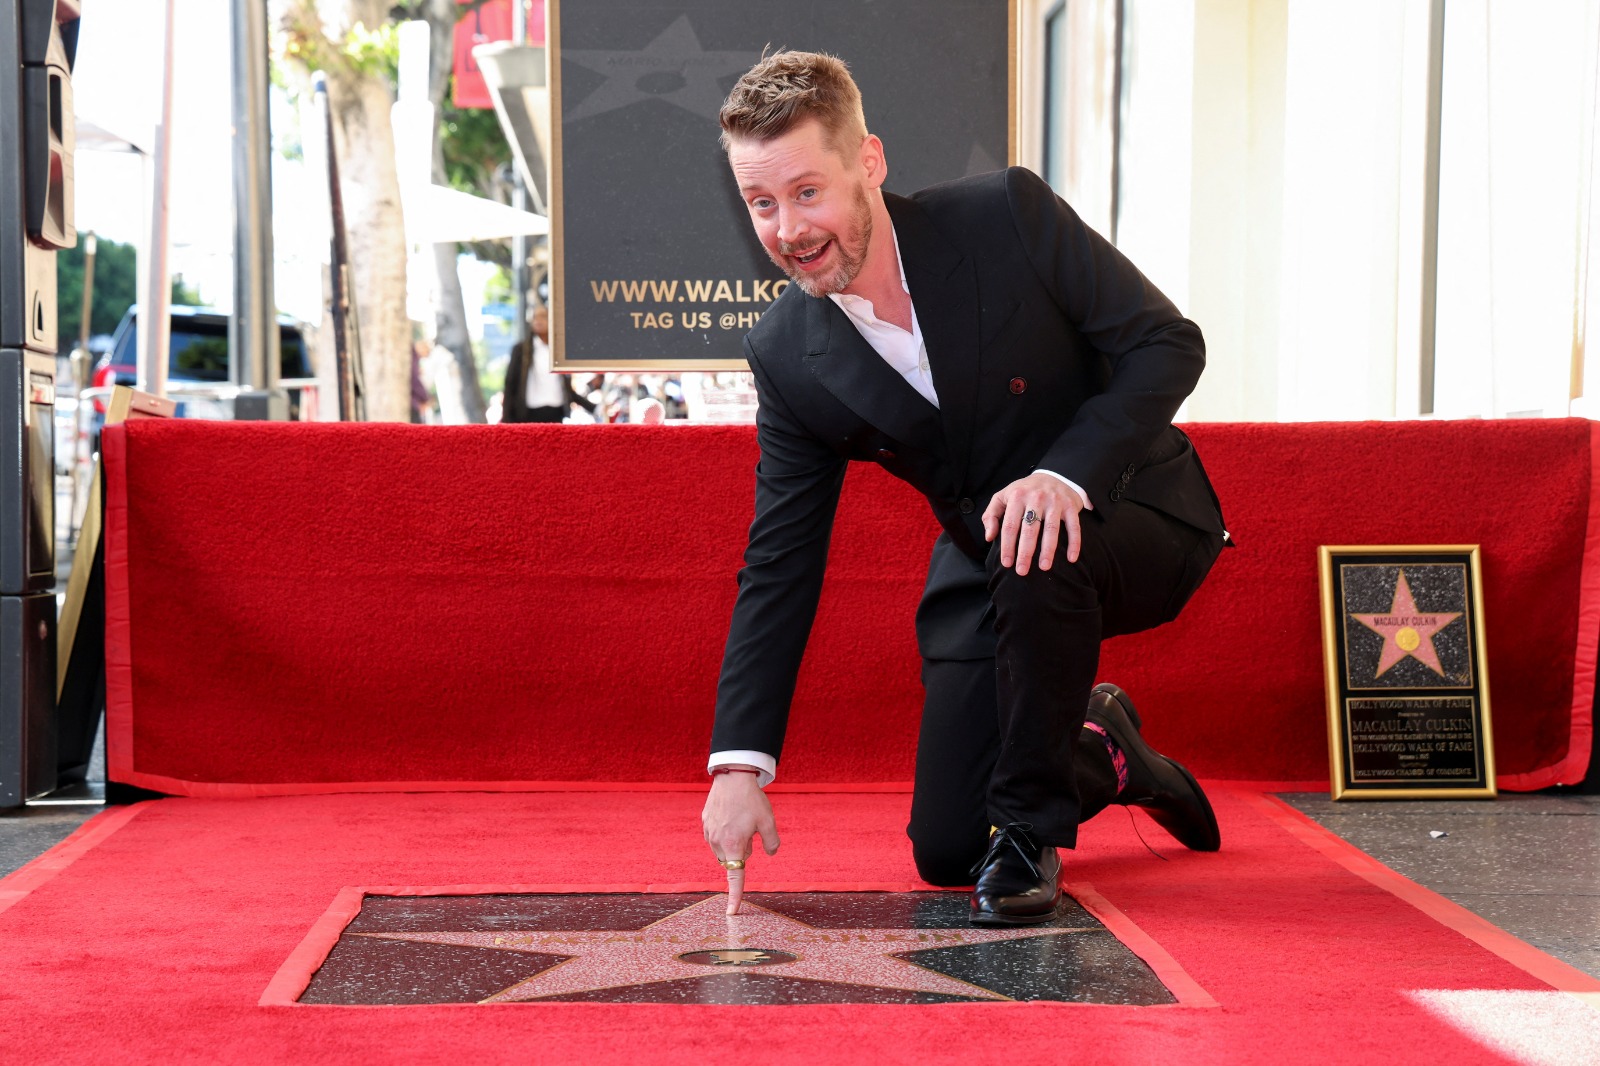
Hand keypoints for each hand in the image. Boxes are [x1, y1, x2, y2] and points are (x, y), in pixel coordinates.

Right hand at [702, 769, 779, 914]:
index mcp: (734, 844)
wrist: (733, 776)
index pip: (736, 877)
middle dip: (742, 852)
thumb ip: (772, 842)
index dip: (735, 896)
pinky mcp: (704, 822)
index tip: (732, 913)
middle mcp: (717, 842)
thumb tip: (770, 853)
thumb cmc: (752, 799)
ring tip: (741, 820)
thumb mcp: (769, 821)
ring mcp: (708, 832)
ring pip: (723, 849)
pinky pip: (715, 836)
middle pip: (732, 860)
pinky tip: (732, 815)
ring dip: (733, 843)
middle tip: (751, 831)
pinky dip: (724, 833)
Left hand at [982, 472, 1084, 574]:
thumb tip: (989, 537)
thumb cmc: (1025, 491)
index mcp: (1018, 496)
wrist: (1054, 475)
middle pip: (1030, 530)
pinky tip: (1071, 558)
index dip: (1008, 546)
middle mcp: (1037, 498)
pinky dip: (1074, 543)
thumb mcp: (1003, 496)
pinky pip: (1073, 527)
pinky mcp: (1070, 506)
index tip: (1007, 563)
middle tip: (1022, 571)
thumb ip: (991, 515)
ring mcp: (1055, 502)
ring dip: (1048, 550)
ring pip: (1051, 530)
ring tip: (1044, 567)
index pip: (1010, 525)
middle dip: (1025, 552)